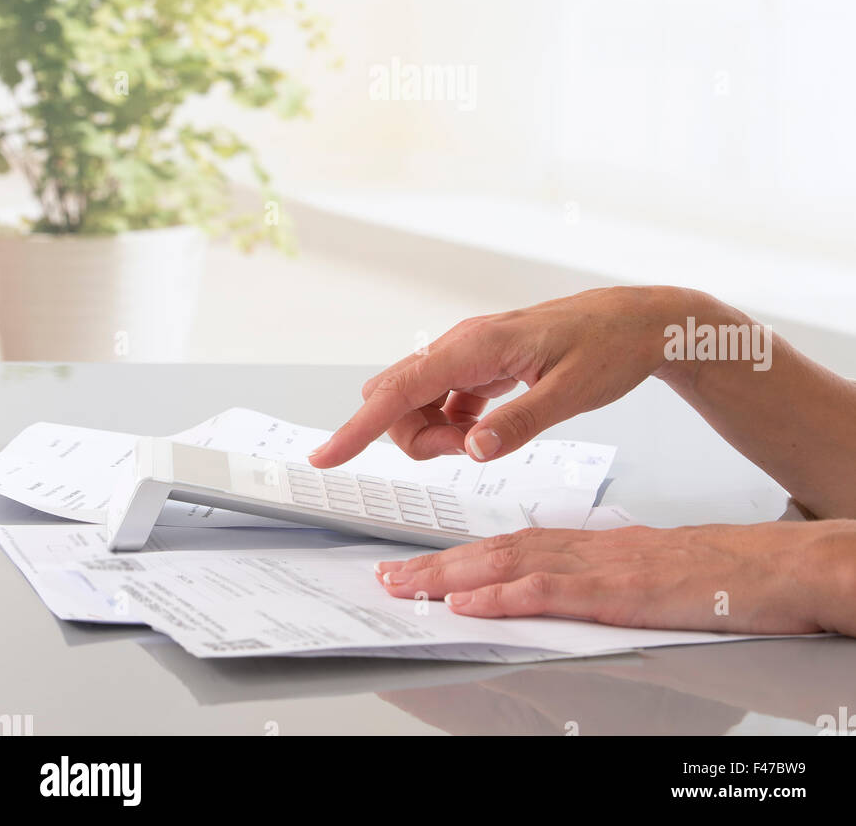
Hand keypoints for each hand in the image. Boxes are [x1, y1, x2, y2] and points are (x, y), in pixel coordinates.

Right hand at [309, 284, 722, 466]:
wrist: (635, 323)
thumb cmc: (608, 349)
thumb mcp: (571, 394)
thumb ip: (519, 423)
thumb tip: (471, 449)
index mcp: (477, 344)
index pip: (399, 389)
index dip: (358, 427)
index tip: (326, 457)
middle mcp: (463, 342)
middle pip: (399, 399)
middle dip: (418, 437)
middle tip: (475, 448)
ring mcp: (470, 352)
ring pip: (419, 402)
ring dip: (438, 433)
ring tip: (488, 439)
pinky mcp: (482, 363)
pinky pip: (444, 399)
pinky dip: (454, 424)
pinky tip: (487, 429)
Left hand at [373, 520, 855, 635]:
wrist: (759, 566)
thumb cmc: (704, 573)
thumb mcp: (636, 574)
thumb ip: (592, 581)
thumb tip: (549, 593)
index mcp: (584, 545)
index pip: (507, 547)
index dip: (457, 558)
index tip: (415, 569)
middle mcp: (580, 549)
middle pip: (493, 551)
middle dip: (435, 567)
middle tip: (389, 578)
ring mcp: (595, 567)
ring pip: (509, 564)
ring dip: (451, 576)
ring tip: (408, 587)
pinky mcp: (614, 590)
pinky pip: (549, 591)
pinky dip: (504, 595)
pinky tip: (472, 602)